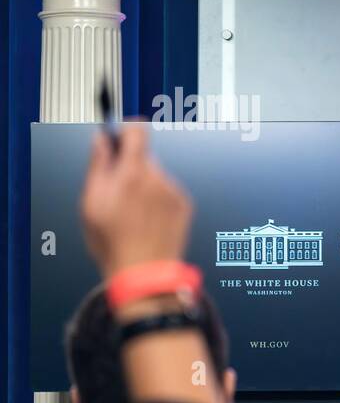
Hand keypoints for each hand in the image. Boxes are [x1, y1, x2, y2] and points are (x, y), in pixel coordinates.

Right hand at [80, 120, 192, 278]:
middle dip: (130, 167)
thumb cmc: (114, 243)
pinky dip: (158, 200)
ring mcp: (174, 192)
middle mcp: (158, 179)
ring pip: (156, 176)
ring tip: (133, 213)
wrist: (144, 272)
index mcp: (132, 174)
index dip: (126, 129)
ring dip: (144, 186)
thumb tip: (100, 141)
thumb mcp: (91, 203)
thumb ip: (98, 165)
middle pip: (144, 157)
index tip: (119, 136)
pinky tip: (148, 220)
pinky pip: (168, 192)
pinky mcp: (184, 205)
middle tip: (117, 192)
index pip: (137, 130)